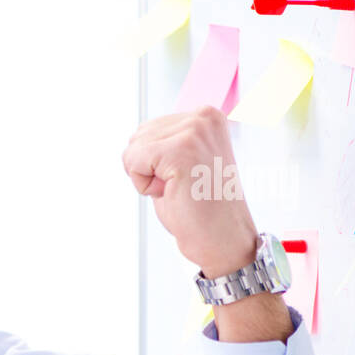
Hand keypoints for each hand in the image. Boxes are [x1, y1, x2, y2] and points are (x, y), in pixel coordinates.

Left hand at [121, 105, 258, 277]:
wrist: (222, 239)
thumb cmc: (201, 207)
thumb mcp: (182, 161)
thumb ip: (165, 142)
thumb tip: (136, 135)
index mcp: (206, 116)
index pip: (147, 130)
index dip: (154, 162)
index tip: (185, 177)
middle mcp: (203, 117)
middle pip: (137, 137)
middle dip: (148, 168)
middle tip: (182, 187)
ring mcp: (194, 131)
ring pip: (133, 149)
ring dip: (147, 178)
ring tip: (180, 189)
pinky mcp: (181, 150)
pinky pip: (133, 162)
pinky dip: (143, 185)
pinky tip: (172, 192)